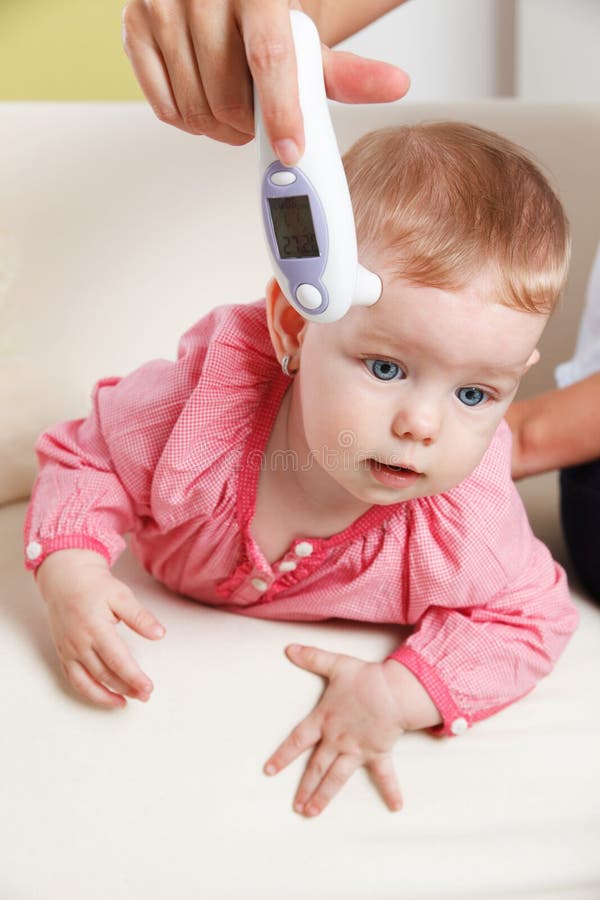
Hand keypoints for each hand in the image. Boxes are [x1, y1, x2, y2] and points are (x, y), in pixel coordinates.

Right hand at [37, 550, 165, 708]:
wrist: (66, 579)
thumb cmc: (94, 586)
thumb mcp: (122, 596)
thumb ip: (140, 617)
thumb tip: (159, 634)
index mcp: (96, 628)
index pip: (118, 660)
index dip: (134, 677)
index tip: (148, 687)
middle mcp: (79, 643)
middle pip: (105, 674)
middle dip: (126, 688)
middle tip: (145, 695)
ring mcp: (69, 650)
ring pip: (87, 682)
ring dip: (106, 696)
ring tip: (125, 702)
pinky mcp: (63, 653)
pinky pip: (74, 679)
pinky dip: (88, 692)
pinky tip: (103, 696)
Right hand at [121, 0, 409, 162]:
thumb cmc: (266, 17)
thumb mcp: (306, 39)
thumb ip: (346, 71)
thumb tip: (396, 85)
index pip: (269, 60)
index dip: (280, 113)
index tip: (290, 151)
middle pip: (230, 98)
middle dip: (250, 130)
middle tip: (260, 127)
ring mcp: (163, 6)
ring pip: (196, 108)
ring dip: (220, 131)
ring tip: (235, 113)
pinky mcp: (133, 26)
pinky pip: (164, 107)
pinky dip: (189, 122)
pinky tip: (204, 103)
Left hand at [264, 644, 406, 816]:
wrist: (393, 690)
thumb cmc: (365, 678)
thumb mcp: (335, 664)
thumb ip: (311, 657)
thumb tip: (288, 648)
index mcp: (324, 720)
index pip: (297, 740)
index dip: (282, 755)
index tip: (268, 771)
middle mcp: (337, 739)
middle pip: (316, 767)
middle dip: (305, 787)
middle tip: (296, 807)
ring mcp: (357, 749)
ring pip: (337, 778)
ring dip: (325, 796)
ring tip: (312, 813)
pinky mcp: (378, 752)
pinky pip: (384, 775)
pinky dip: (391, 790)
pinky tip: (396, 806)